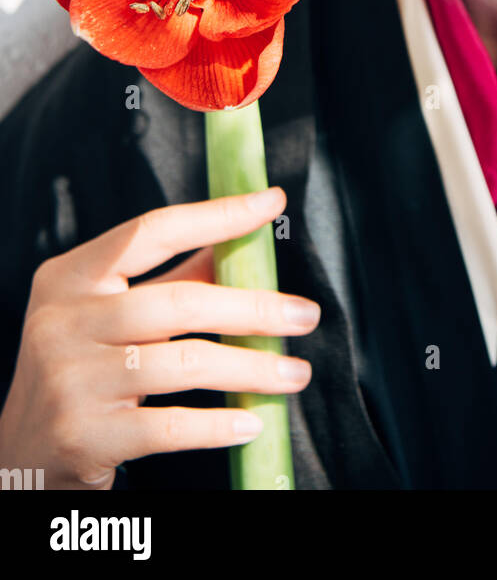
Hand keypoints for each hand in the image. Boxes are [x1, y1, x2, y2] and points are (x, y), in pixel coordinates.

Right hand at [0, 187, 318, 489]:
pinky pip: (169, 425)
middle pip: (179, 302)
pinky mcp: (86, 435)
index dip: (216, 214)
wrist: (17, 457)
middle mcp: (64, 322)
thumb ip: (166, 281)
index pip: (151, 231)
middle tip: (304, 315)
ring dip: (251, 368)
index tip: (269, 203)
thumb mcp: (102, 314)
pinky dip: (218, 424)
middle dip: (253, 307)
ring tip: (293, 373)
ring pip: (182, 363)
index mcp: (71, 277)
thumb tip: (236, 248)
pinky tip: (251, 420)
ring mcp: (72, 380)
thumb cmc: (76, 371)